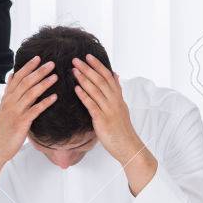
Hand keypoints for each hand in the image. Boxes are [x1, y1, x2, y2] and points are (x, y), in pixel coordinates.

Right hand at [0, 57, 57, 193]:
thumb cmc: (2, 129)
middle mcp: (10, 102)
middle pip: (25, 83)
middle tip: (51, 63)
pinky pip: (35, 110)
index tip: (37, 58)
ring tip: (55, 76)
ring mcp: (15, 112)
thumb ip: (9, 92)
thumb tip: (12, 76)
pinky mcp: (21, 123)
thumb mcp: (2, 107)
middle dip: (39, 72)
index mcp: (6, 98)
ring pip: (31, 93)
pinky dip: (45, 102)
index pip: (17, 78)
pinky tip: (54, 97)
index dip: (27, 67)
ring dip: (44, 84)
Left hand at [72, 55, 155, 192]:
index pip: (108, 76)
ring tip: (74, 70)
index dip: (98, 65)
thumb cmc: (122, 129)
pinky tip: (76, 88)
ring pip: (96, 90)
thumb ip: (117, 91)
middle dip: (88, 69)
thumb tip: (115, 75)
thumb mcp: (122, 107)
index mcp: (118, 98)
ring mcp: (109, 110)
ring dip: (84, 79)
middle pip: (101, 80)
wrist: (128, 147)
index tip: (88, 56)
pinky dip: (84, 95)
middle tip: (76, 59)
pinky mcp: (102, 120)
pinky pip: (92, 105)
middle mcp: (114, 101)